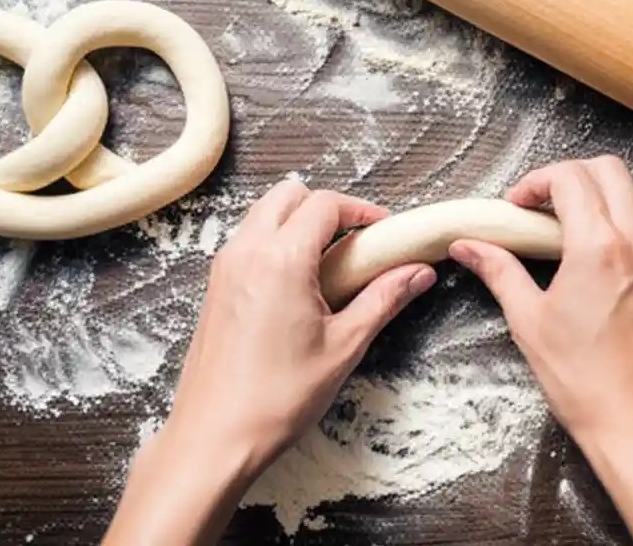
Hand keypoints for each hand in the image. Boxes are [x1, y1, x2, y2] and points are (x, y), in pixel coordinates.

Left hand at [105, 180, 435, 544]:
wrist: (215, 437)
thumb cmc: (277, 398)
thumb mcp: (344, 346)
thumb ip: (384, 299)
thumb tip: (417, 273)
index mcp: (281, 259)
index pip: (325, 205)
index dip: (361, 210)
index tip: (383, 231)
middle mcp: (246, 252)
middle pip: (288, 195)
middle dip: (327, 208)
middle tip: (358, 241)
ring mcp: (224, 268)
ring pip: (263, 214)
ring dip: (298, 222)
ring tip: (331, 264)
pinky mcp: (215, 288)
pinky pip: (247, 242)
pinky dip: (275, 243)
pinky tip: (299, 285)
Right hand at [450, 156, 632, 545]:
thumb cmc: (583, 380)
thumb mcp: (528, 322)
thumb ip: (499, 271)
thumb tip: (468, 246)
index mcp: (598, 247)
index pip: (570, 178)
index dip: (536, 182)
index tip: (516, 207)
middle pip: (609, 169)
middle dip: (569, 176)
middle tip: (540, 206)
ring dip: (599, 195)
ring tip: (566, 228)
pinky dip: (622, 222)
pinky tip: (596, 255)